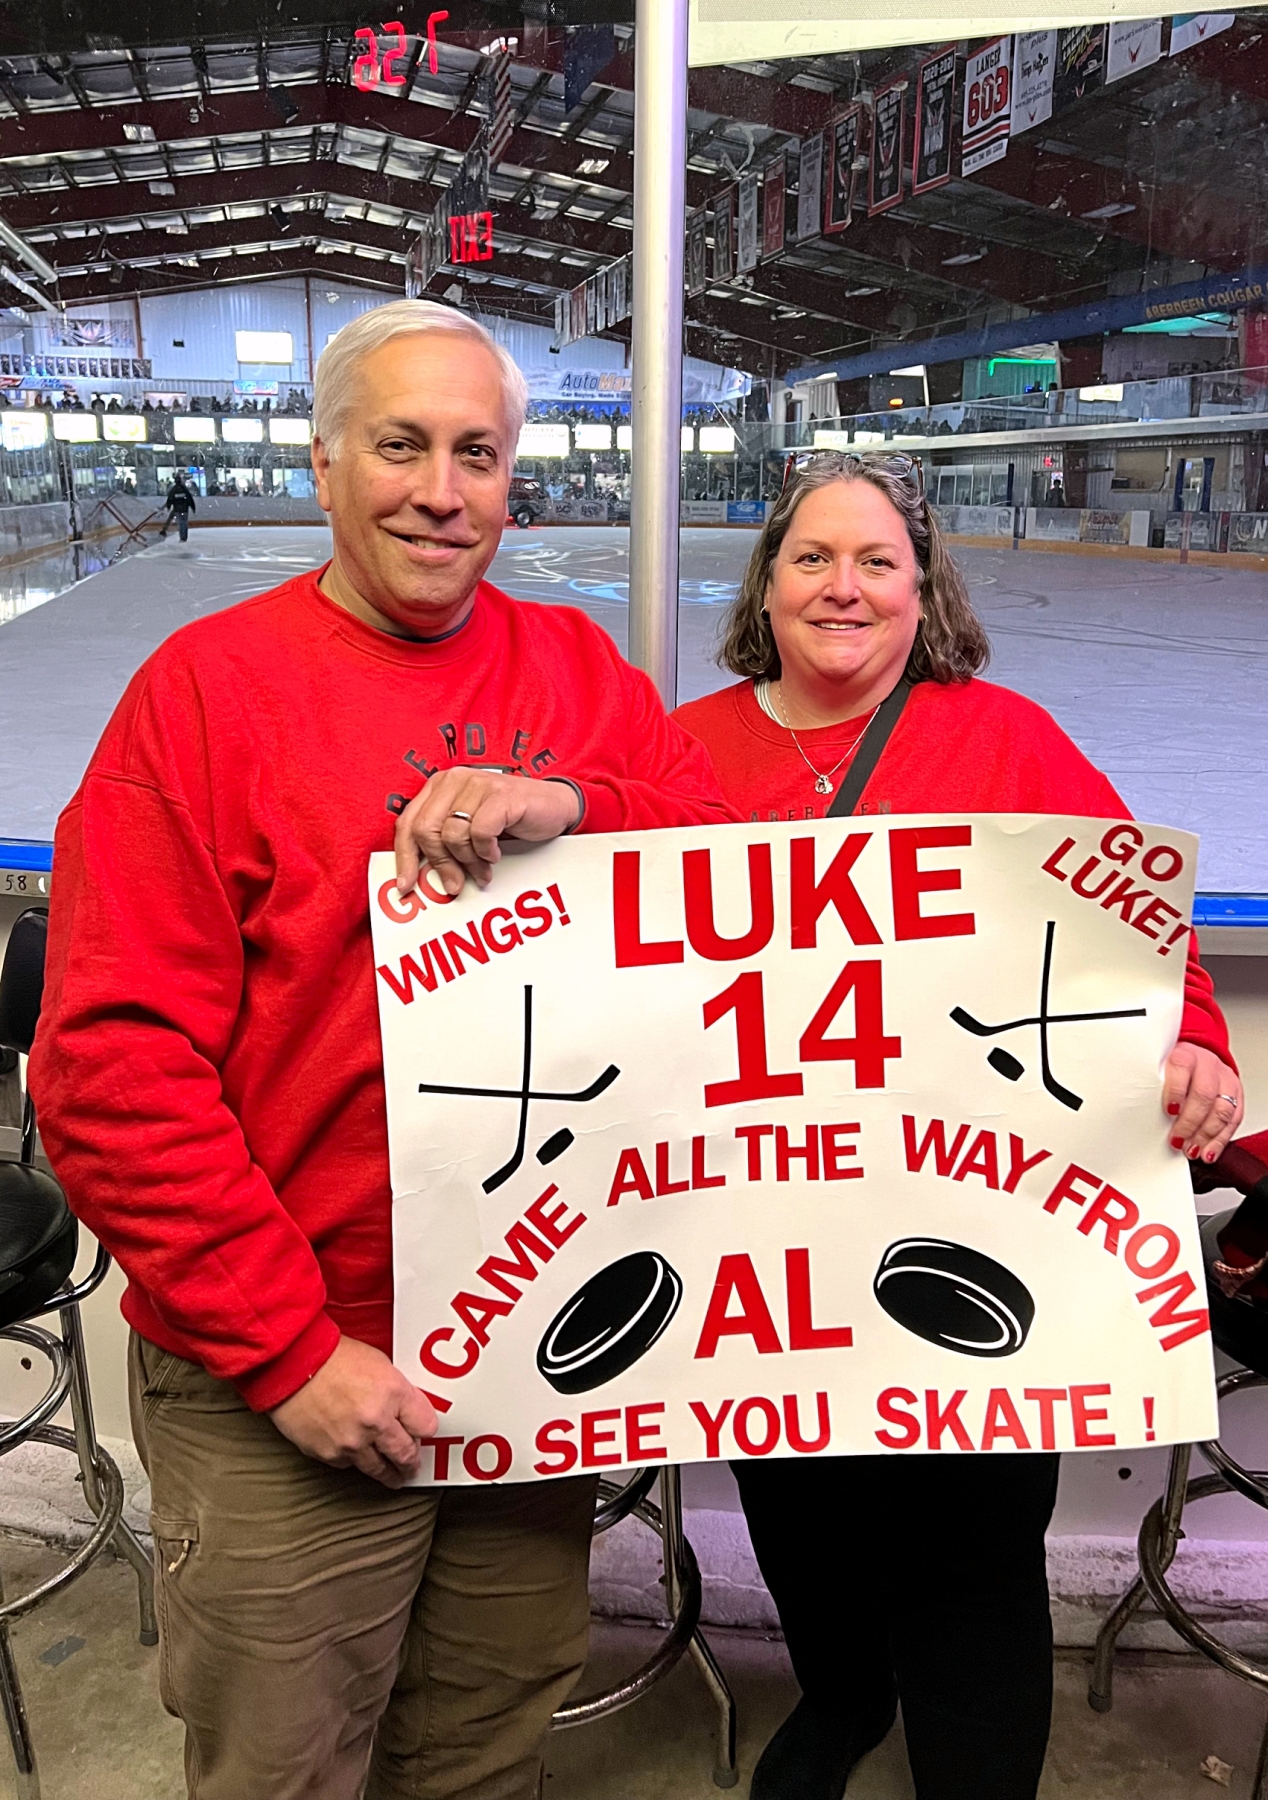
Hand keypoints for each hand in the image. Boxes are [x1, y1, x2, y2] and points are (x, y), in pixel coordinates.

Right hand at [269, 1336, 437, 1487]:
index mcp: (393, 1394)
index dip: (425, 1430)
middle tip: (411, 1468)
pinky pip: (348, 1464)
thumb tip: (408, 1413)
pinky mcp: (328, 1454)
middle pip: (406, 1455)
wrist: (291, 1365)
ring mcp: (352, 1442)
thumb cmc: (332, 1356)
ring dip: (388, 1474)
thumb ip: (397, 1392)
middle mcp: (376, 1422)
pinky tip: (354, 1454)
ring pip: (379, 1469)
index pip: (426, 1426)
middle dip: (411, 1463)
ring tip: (393, 1477)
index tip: (422, 1434)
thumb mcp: (378, 1363)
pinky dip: (353, 1460)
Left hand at [395, 767, 580, 896]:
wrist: (553, 807)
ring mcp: (477, 784)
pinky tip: (495, 853)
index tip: (406, 885)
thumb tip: (422, 878)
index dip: (404, 857)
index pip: (407, 823)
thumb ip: (444, 844)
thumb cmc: (508, 820)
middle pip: (425, 830)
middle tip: (455, 884)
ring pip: (452, 835)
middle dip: (440, 863)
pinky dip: (486, 851)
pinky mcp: (499, 795)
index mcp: (439, 786)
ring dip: (468, 861)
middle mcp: (454, 780)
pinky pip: (479, 833)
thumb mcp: (469, 830)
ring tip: (483, 868)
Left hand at [1164, 1043, 1243, 1164]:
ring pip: (1222, 1110)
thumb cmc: (1171, 1068)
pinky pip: (1234, 1120)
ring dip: (1206, 1135)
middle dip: (1190, 1122)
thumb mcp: (1158, 1069)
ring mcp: (1224, 1079)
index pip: (1181, 1068)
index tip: (1168, 1111)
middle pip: (1204, 1094)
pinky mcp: (1236, 1094)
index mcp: (1185, 1055)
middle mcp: (1207, 1065)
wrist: (1195, 1058)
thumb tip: (1140, 1113)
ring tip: (1191, 1149)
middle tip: (1177, 1140)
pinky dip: (1220, 1140)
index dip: (1175, 1091)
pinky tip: (1208, 1151)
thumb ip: (1153, 1086)